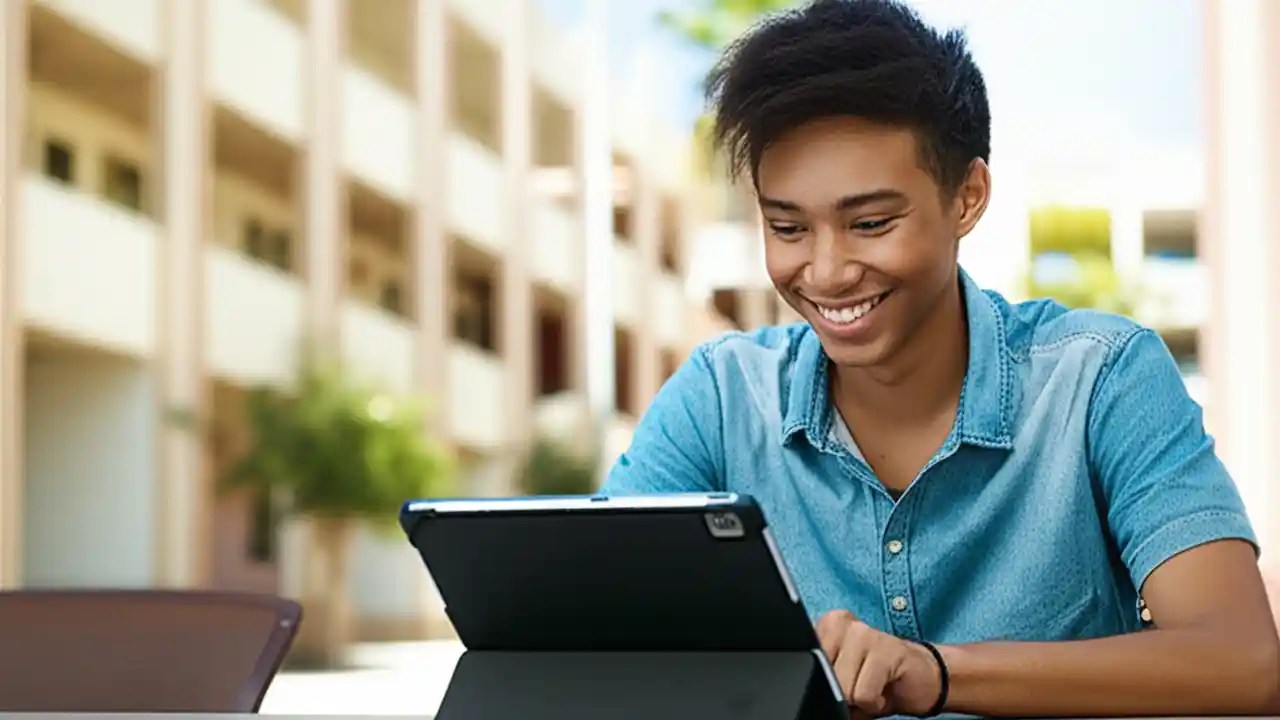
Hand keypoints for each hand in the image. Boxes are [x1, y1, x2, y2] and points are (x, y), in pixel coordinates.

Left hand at [815, 610, 942, 716]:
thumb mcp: (840, 681)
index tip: (842, 679)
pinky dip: (873, 703)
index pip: (808, 662)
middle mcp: (843, 623)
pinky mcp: (886, 649)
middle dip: (842, 691)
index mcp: (826, 626)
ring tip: (873, 686)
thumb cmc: (877, 680)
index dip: (823, 682)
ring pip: (843, 686)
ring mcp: (865, 632)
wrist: (923, 677)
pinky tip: (883, 689)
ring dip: (859, 698)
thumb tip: (811, 694)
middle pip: (824, 675)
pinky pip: (863, 693)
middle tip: (862, 684)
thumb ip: (822, 681)